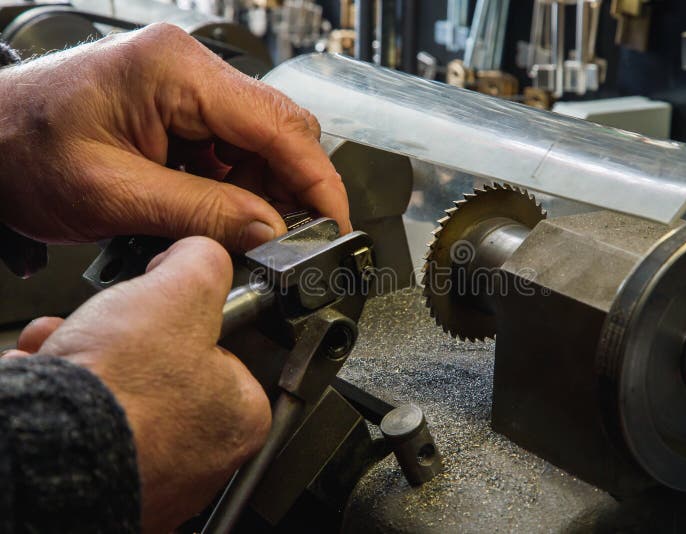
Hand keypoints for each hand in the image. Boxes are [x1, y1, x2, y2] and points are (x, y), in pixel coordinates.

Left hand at [0, 23, 349, 251]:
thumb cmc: (20, 150)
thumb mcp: (113, 195)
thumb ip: (201, 213)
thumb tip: (270, 232)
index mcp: (173, 71)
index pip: (278, 125)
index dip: (317, 181)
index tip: (334, 225)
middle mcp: (189, 67)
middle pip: (281, 129)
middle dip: (293, 189)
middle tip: (289, 242)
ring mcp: (187, 85)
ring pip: (262, 142)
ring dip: (264, 192)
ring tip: (244, 234)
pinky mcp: (181, 106)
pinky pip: (233, 148)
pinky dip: (240, 187)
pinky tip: (223, 214)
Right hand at [7, 237, 269, 531]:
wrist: (48, 444)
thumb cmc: (124, 389)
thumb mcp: (183, 290)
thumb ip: (203, 261)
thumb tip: (201, 252)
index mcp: (239, 417)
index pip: (225, 349)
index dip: (189, 316)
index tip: (166, 303)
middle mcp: (201, 455)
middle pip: (164, 368)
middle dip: (125, 334)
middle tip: (112, 323)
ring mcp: (150, 471)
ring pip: (118, 391)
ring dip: (84, 356)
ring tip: (66, 344)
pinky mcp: (100, 476)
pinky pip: (83, 419)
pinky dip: (60, 390)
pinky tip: (45, 372)